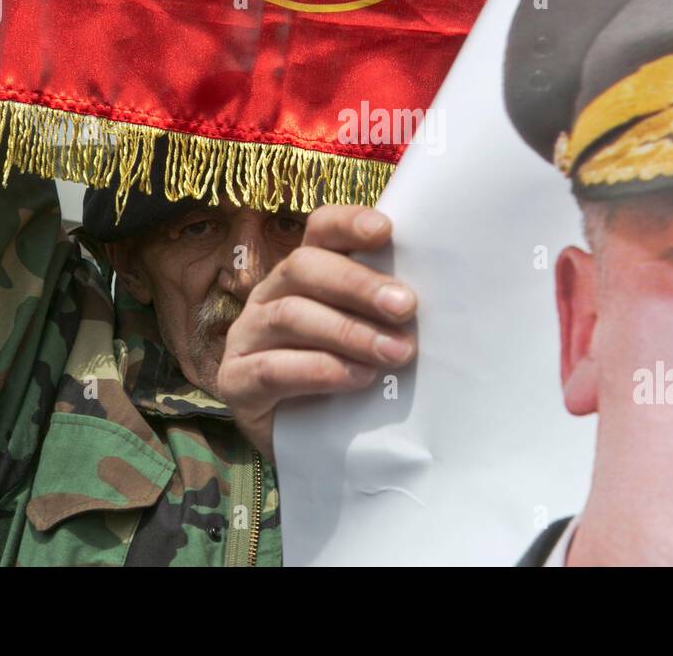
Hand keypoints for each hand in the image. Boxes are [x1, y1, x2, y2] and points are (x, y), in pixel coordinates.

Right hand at [218, 205, 417, 461]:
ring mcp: (246, 337)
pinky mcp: (235, 381)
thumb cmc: (348, 381)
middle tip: (406, 306)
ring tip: (394, 353)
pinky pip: (271, 368)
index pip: (319, 232)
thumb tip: (437, 296)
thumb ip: (386, 313)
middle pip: (303, 267)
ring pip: (289, 315)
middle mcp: (270, 296)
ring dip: (348, 332)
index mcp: (303, 275)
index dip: (348, 223)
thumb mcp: (370, 339)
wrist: (309, 449)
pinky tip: (357, 378)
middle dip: (358, 285)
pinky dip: (319, 371)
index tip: (386, 231)